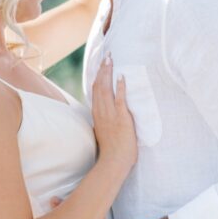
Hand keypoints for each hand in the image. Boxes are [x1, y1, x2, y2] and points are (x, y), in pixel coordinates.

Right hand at [91, 55, 136, 171]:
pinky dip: (121, 87)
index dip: (98, 77)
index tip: (100, 65)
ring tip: (111, 60)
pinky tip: (121, 76)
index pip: (95, 91)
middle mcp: (102, 112)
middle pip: (99, 86)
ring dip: (109, 73)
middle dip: (103, 70)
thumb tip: (106, 117)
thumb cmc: (112, 151)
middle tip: (107, 56)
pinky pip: (120, 99)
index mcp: (98, 114)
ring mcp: (111, 115)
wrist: (114, 162)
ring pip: (107, 89)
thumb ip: (105, 122)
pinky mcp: (121, 118)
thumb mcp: (104, 132)